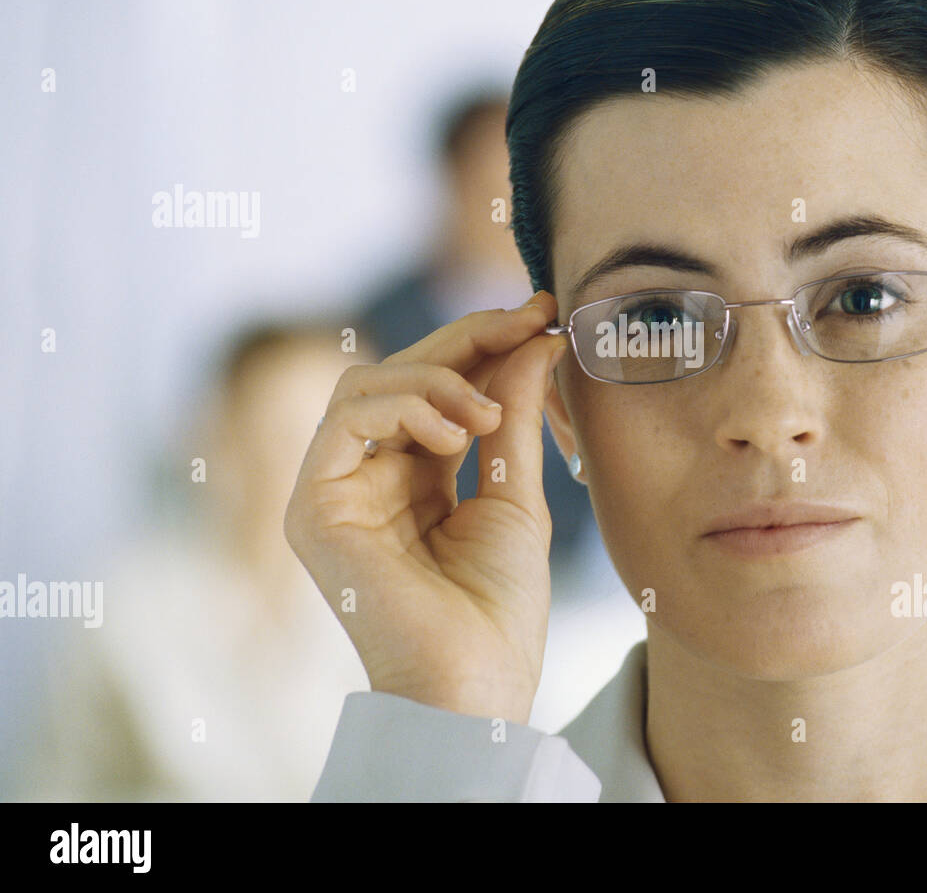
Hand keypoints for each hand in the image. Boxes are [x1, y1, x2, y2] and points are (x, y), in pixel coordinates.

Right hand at [284, 291, 567, 723]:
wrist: (476, 683)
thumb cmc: (500, 608)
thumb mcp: (518, 494)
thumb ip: (516, 415)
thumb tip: (537, 337)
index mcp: (418, 477)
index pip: (439, 387)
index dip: (486, 342)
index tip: (543, 313)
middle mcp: (371, 477)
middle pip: (401, 372)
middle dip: (468, 338)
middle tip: (531, 318)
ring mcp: (337, 490)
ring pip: (367, 383)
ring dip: (437, 377)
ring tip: (490, 418)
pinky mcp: (313, 507)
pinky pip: (345, 419)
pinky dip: (403, 406)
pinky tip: (458, 434)